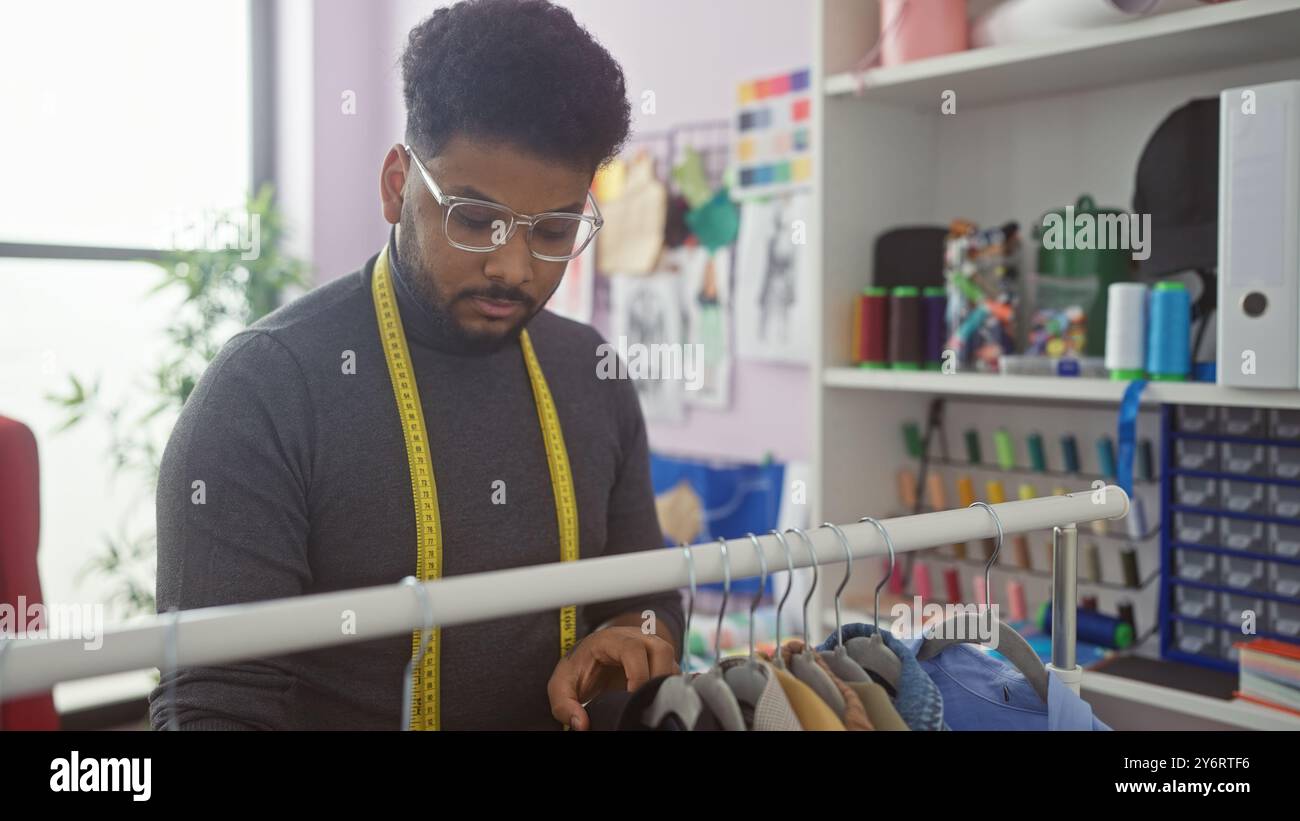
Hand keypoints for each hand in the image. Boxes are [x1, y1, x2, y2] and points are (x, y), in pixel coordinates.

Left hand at [547, 626, 678, 730]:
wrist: (590, 657)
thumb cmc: (578, 668)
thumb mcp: (561, 686)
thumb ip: (563, 705)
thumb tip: (581, 724)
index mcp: (612, 639)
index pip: (634, 650)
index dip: (637, 674)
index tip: (631, 698)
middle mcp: (637, 638)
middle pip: (662, 650)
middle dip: (657, 679)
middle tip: (644, 702)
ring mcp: (651, 648)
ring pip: (673, 661)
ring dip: (666, 684)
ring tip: (649, 703)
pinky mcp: (660, 662)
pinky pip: (675, 672)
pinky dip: (670, 688)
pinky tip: (655, 701)